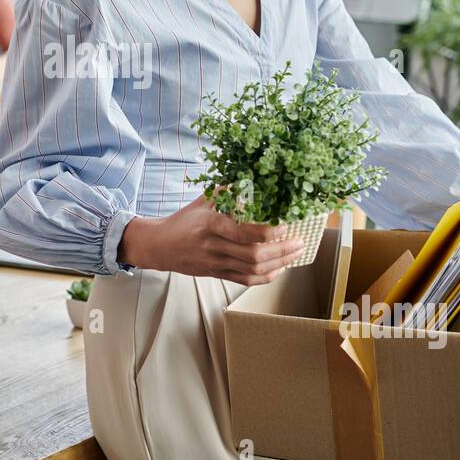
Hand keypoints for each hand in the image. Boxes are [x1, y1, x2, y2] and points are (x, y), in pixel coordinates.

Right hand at [117, 194, 304, 285]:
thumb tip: (255, 179)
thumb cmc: (184, 220)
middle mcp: (214, 246)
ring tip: (296, 253)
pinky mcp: (217, 274)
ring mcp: (215, 263)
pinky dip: (266, 276)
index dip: (268, 232)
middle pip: (253, 255)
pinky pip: (245, 280)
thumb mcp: (203, 201)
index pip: (244, 232)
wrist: (160, 246)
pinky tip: (280, 268)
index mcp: (210, 225)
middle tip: (299, 241)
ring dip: (279, 263)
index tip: (285, 225)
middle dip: (281, 250)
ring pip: (252, 269)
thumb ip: (228, 191)